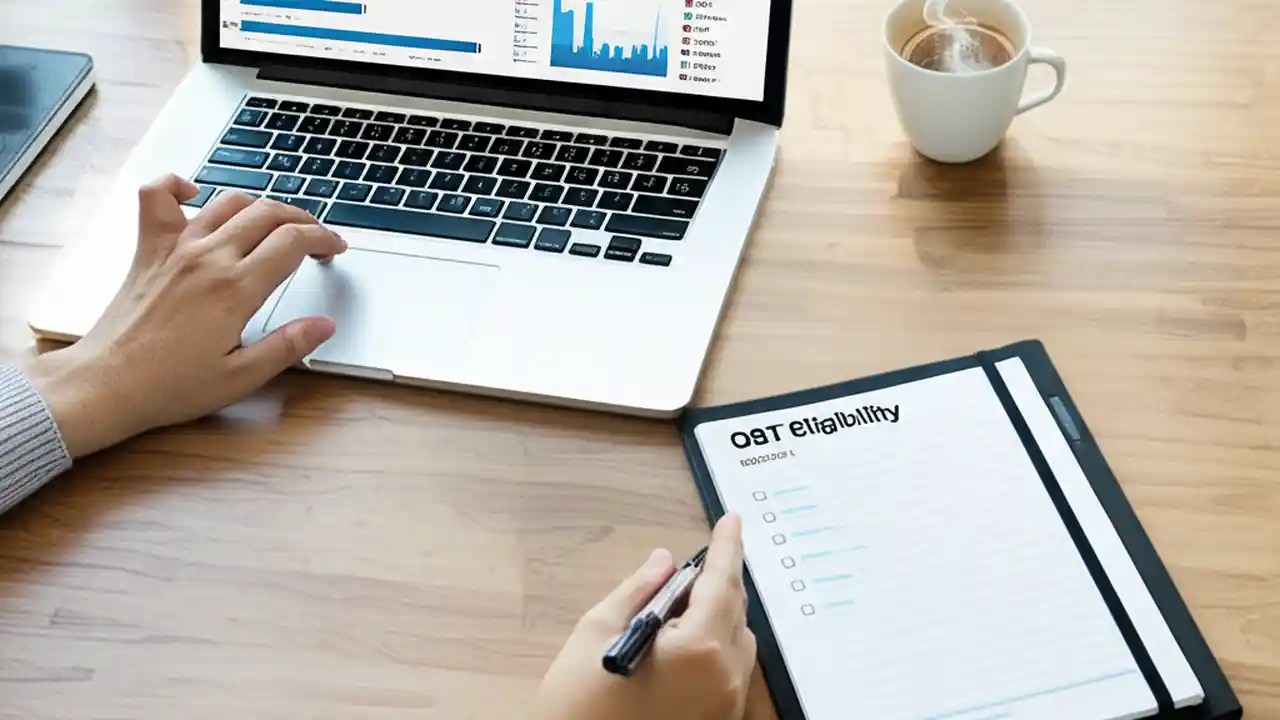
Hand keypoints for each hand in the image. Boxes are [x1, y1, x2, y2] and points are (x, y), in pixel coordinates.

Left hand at [23, 175, 346, 457]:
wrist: (107, 385)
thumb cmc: (170, 386)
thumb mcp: (242, 378)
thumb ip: (288, 346)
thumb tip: (325, 324)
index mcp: (235, 289)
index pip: (293, 241)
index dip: (323, 239)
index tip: (335, 248)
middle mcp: (207, 259)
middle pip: (268, 213)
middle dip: (302, 220)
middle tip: (315, 238)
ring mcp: (175, 249)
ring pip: (228, 201)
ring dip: (261, 206)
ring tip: (275, 223)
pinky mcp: (149, 250)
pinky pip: (157, 197)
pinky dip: (177, 185)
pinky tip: (194, 193)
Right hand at [533, 514, 755, 719]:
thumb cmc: (576, 701)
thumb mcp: (597, 630)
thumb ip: (639, 590)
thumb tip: (665, 561)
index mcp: (699, 648)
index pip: (722, 582)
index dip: (727, 545)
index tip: (732, 517)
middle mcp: (724, 677)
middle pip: (734, 611)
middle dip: (717, 580)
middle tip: (689, 564)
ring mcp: (725, 705)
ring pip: (738, 642)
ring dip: (718, 614)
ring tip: (679, 605)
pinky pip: (730, 672)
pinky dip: (715, 646)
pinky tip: (681, 641)